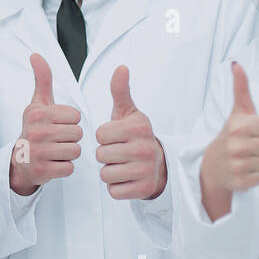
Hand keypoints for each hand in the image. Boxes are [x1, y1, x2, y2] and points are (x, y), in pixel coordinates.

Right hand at [8, 53, 81, 195]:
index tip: (57, 125)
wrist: (20, 160)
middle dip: (71, 138)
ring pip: (75, 151)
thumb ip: (42, 79)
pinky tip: (53, 163)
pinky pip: (70, 168)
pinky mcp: (42, 171)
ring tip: (56, 151)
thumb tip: (35, 55)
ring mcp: (38, 153)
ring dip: (69, 153)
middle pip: (78, 134)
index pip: (76, 117)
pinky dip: (65, 167)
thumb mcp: (39, 103)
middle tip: (57, 139)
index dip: (71, 122)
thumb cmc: (36, 128)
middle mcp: (36, 132)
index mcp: (38, 113)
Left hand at [94, 65, 165, 199]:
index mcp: (138, 128)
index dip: (103, 137)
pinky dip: (116, 187)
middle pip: (100, 155)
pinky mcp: (143, 190)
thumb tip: (121, 67)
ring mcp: (145, 170)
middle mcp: (144, 148)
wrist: (159, 165)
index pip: (99, 135)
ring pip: (105, 174)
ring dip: (109, 172)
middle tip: (119, 153)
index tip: (116, 137)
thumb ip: (120, 91)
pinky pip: (113, 191)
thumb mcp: (128, 113)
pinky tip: (126, 179)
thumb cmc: (135, 136)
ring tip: (122, 165)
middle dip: (105, 155)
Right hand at [199, 62, 258, 218]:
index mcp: (238, 127)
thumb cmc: (231, 135)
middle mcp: (236, 146)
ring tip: (251, 156)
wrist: (212, 166)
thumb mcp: (237, 112)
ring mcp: (238, 165)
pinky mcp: (241, 182)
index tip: (256, 130)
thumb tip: (237, 64)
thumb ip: (241, 88)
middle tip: (255, 144)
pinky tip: (249, 168)